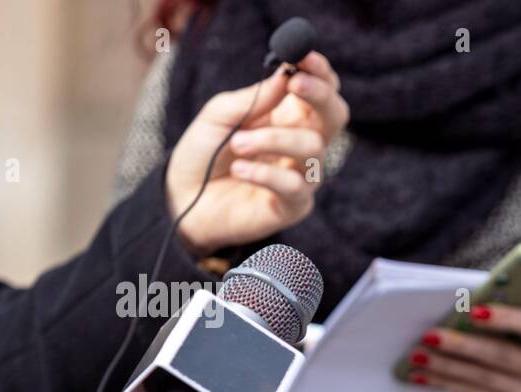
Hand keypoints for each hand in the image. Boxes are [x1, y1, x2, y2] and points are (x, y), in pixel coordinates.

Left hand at [167, 52, 349, 256]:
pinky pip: (294, 185)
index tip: (304, 56)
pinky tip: (239, 169)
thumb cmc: (204, 153)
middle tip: (294, 85)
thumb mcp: (219, 115)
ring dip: (272, 139)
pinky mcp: (294, 206)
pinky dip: (265, 172)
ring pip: (314, 147)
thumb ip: (254, 98)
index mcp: (289, 116)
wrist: (184, 199)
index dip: (319, 72)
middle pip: (336, 115)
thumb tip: (286, 75)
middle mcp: (302, 144)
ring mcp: (302, 175)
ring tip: (237, 143)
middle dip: (320, 95)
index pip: (321, 90)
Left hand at [405, 306, 520, 391]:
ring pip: (487, 381)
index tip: (473, 311)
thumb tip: (471, 299)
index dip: (508, 319)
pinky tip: (426, 376)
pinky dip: (450, 385)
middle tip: (430, 336)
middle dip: (463, 346)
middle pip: (505, 358)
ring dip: (447, 368)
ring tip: (418, 356)